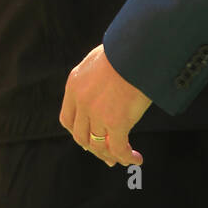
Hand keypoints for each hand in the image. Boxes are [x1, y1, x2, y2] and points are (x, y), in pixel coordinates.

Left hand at [59, 43, 150, 166]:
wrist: (139, 48)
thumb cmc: (127, 49)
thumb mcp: (99, 59)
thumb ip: (95, 75)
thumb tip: (105, 85)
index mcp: (74, 85)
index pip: (67, 119)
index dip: (78, 132)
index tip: (88, 140)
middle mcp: (81, 102)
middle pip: (81, 136)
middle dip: (94, 149)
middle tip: (107, 156)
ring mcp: (97, 113)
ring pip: (98, 145)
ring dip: (110, 155)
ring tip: (122, 159)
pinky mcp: (116, 121)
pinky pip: (118, 147)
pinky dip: (126, 156)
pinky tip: (136, 158)